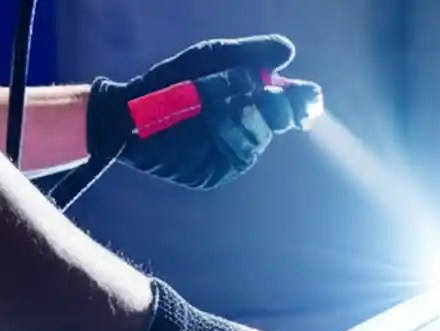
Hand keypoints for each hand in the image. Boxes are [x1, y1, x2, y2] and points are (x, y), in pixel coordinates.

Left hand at [87, 34, 322, 188]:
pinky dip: (233, 135)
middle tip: (272, 97)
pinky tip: (219, 122)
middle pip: (282, 120)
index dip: (303, 99)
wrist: (131, 110)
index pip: (290, 100)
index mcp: (251, 97)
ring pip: (261, 136)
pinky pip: (241, 154)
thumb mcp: (212, 58)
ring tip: (230, 104)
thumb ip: (251, 53)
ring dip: (249, 117)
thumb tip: (290, 51)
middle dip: (281, 107)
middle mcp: (248, 125)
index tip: (308, 94)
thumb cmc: (171, 81)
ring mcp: (234, 149)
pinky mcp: (219, 170)